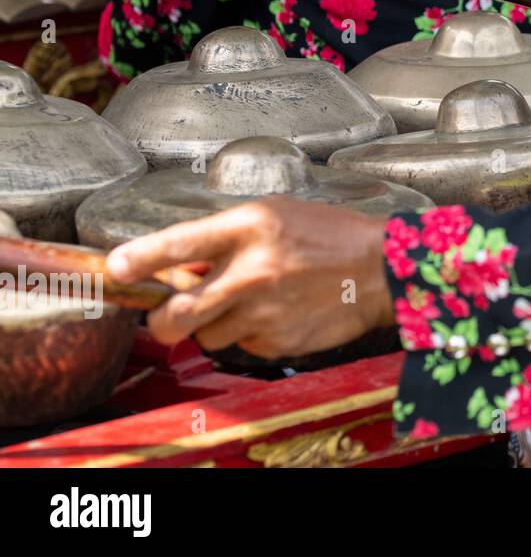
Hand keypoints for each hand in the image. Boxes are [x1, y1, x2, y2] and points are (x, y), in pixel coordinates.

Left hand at [105, 197, 393, 358]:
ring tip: (248, 304)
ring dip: (215, 325)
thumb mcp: (276, 214)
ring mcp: (264, 312)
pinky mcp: (278, 342)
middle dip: (161, 321)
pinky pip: (244, 346)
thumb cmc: (329, 236)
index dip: (138, 260)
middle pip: (176, 314)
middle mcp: (251, 272)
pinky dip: (251, 334)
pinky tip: (277, 314)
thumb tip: (181, 265)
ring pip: (207, 336)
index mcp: (250, 228)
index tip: (117, 268)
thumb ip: (227, 236)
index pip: (178, 245)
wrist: (381, 270)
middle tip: (167, 315)